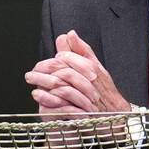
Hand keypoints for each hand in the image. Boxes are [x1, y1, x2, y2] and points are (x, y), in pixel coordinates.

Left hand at [26, 30, 132, 148]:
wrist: (116, 113)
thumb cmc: (104, 88)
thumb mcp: (95, 66)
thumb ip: (81, 50)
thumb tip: (69, 34)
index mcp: (94, 70)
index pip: (72, 60)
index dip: (56, 59)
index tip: (46, 62)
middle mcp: (91, 84)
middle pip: (65, 73)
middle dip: (46, 71)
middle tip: (32, 72)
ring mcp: (88, 100)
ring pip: (64, 89)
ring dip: (44, 84)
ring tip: (32, 81)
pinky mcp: (83, 115)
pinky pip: (64, 107)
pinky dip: (50, 100)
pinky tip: (39, 95)